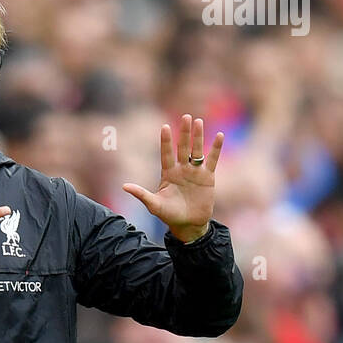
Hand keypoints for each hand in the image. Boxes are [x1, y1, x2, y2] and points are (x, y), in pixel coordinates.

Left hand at [122, 114, 223, 243]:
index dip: (166, 141)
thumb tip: (124, 186)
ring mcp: (195, 172)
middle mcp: (181, 169)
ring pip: (197, 150)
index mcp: (168, 173)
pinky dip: (216, 148)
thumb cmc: (170, 215)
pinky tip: (219, 135)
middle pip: (183, 147)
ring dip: (198, 137)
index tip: (165, 127)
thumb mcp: (154, 205)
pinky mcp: (208, 177)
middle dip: (184, 133)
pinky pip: (212, 160)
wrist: (188, 225)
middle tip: (185, 117)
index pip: (166, 154)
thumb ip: (141, 194)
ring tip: (198, 122)